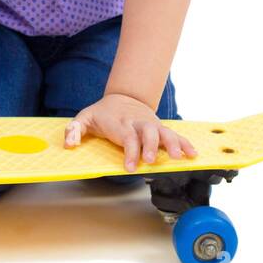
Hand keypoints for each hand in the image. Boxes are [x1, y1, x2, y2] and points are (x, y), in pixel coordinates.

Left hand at [64, 93, 197, 171]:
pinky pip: (173, 134)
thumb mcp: (84, 117)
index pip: (127, 136)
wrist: (123, 96)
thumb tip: (69, 144)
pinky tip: (192, 154)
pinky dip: (184, 143)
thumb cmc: (102, 112)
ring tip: (178, 157)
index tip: (129, 167)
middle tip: (150, 161)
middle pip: (147, 132)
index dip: (129, 151)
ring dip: (171, 144)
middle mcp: (137, 122)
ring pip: (163, 131)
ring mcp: (150, 123)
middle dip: (150, 146)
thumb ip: (74, 129)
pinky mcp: (159, 126)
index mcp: (119, 122)